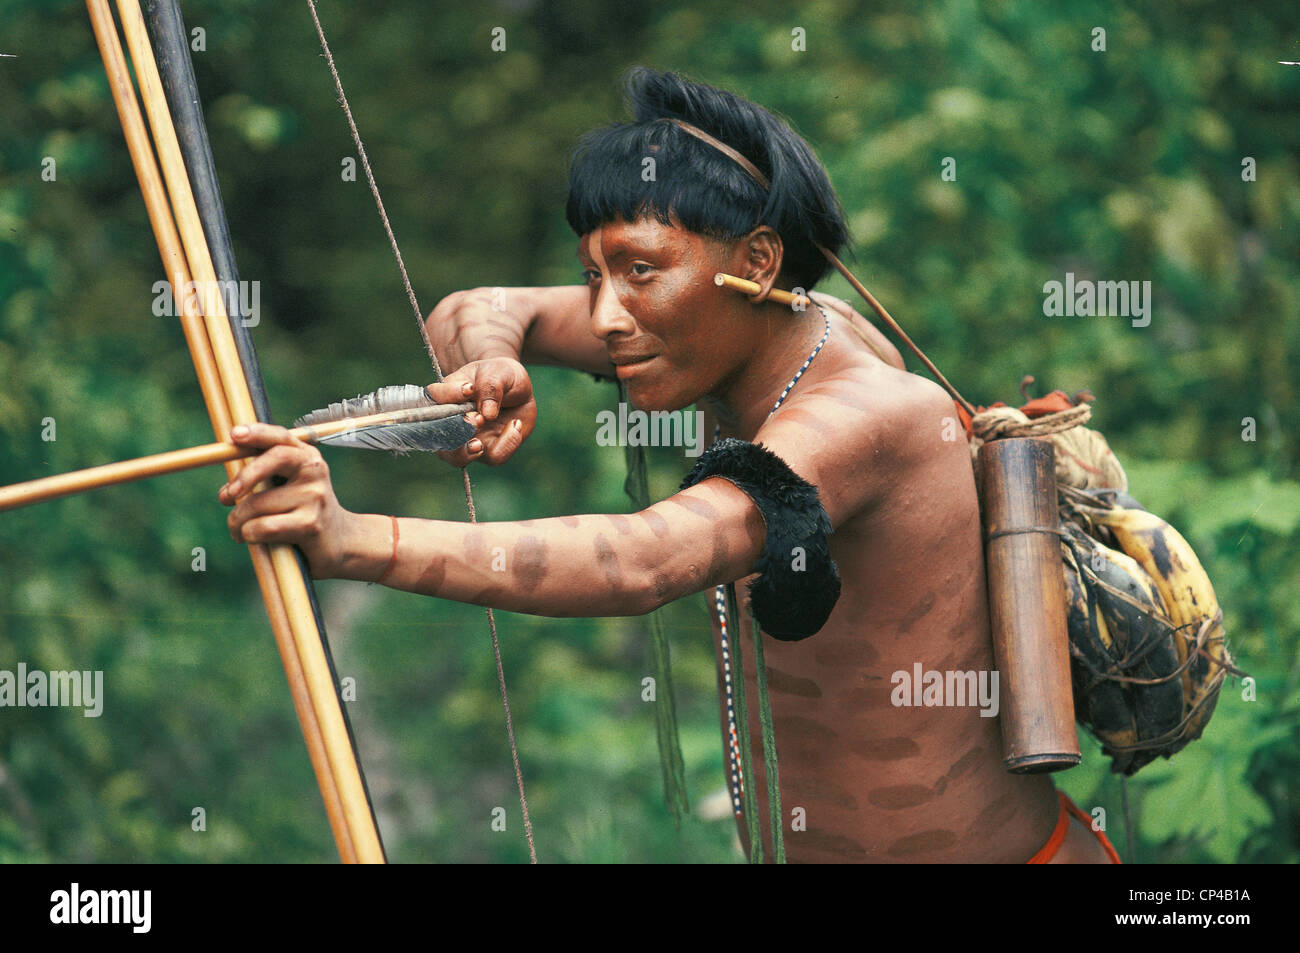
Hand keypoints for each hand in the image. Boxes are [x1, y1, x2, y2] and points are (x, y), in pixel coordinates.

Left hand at [218, 423, 358, 577]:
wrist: (341, 541)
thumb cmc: (303, 512)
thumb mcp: (287, 488)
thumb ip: (262, 480)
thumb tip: (227, 491)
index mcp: (306, 457)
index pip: (281, 437)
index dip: (258, 433)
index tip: (235, 434)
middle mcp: (314, 472)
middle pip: (274, 458)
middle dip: (244, 477)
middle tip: (225, 497)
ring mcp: (315, 497)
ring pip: (257, 503)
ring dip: (237, 521)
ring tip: (238, 529)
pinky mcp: (310, 524)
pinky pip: (263, 527)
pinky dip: (249, 535)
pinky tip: (253, 539)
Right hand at [425, 357, 535, 466]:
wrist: (518, 390)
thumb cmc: (500, 375)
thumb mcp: (497, 372)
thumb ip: (490, 387)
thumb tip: (487, 414)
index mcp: (446, 395)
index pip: (434, 397)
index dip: (448, 395)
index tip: (469, 389)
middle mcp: (451, 421)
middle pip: (437, 435)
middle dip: (456, 430)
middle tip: (478, 419)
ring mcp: (467, 439)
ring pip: (457, 457)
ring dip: (468, 451)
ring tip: (480, 444)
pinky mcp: (489, 449)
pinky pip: (493, 456)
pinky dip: (506, 444)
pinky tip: (516, 425)